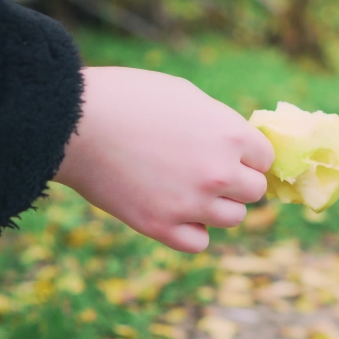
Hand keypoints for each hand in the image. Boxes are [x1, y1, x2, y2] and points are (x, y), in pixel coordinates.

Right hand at [54, 66, 273, 252]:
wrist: (73, 122)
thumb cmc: (128, 98)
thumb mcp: (187, 96)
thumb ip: (221, 124)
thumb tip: (240, 147)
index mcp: (231, 135)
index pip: (265, 159)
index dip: (248, 156)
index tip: (230, 154)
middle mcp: (219, 173)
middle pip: (254, 191)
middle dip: (236, 182)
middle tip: (208, 172)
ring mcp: (193, 203)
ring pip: (233, 218)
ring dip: (217, 207)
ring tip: (190, 190)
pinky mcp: (162, 227)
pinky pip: (200, 242)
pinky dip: (192, 231)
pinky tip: (176, 213)